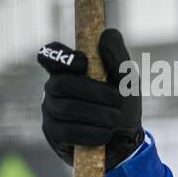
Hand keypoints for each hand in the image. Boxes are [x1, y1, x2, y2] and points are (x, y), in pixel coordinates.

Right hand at [37, 29, 141, 167]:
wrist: (126, 143)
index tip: (85, 63)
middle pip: (62, 83)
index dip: (62, 57)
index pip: (50, 55)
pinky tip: (106, 135)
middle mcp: (54, 88)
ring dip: (99, 115)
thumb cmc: (123, 107)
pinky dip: (92, 133)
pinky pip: (67, 131)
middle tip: (117, 102)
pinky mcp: (53, 134)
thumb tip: (107, 33)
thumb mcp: (128, 82)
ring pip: (66, 108)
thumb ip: (118, 58)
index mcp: (70, 71)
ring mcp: (51, 111)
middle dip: (95, 93)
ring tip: (116, 121)